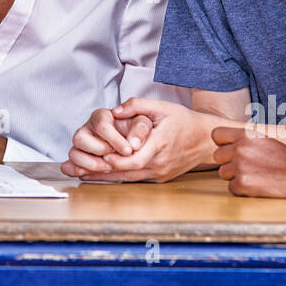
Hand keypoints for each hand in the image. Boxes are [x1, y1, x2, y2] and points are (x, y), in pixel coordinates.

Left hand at [61, 97, 210, 182]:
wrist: (204, 139)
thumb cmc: (183, 121)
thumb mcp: (162, 107)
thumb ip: (138, 106)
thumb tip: (116, 110)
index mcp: (160, 144)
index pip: (136, 159)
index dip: (118, 161)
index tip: (102, 158)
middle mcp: (160, 162)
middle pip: (128, 172)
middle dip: (102, 171)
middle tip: (80, 169)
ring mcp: (160, 173)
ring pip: (129, 178)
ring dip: (106, 177)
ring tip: (83, 174)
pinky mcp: (160, 178)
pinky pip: (136, 179)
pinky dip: (118, 177)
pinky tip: (101, 175)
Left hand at [212, 125, 285, 196]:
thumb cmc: (285, 156)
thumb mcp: (263, 138)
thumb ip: (243, 139)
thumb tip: (223, 144)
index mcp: (245, 134)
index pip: (216, 135)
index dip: (222, 143)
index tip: (232, 149)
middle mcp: (240, 148)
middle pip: (217, 156)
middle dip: (228, 162)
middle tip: (247, 166)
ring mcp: (240, 166)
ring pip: (222, 173)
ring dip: (234, 176)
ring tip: (254, 175)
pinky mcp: (243, 184)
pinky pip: (231, 187)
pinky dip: (241, 189)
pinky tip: (257, 185)